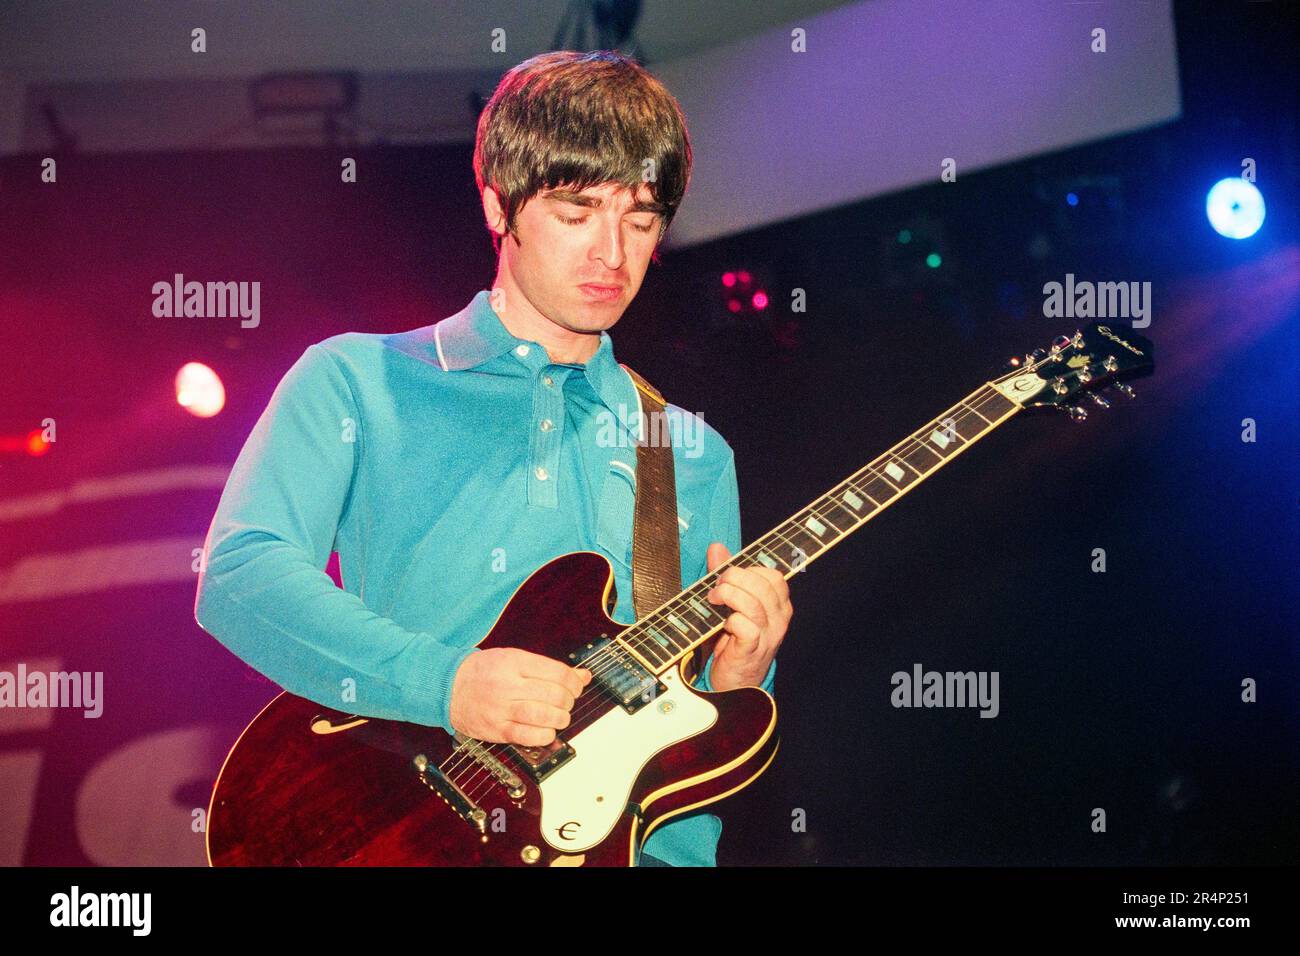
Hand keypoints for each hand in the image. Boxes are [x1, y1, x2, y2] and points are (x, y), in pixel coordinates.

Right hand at [449, 647, 590, 744]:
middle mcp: (509, 684)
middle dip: (569, 701)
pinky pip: (528, 736)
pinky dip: (544, 736)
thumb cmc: (482, 672)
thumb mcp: (514, 658)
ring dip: (561, 718)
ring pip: (545, 716)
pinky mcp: (496, 729)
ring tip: (559, 716)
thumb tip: (582, 676)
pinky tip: (546, 731)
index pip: (558, 673)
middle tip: (566, 702)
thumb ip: (548, 668)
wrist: (448, 686)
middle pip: (555, 695)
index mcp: (515, 662)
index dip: (575, 682)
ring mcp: (502, 708)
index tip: (576, 686)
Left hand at [703, 542, 791, 690]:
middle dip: (733, 579)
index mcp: (778, 604)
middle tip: (716, 588)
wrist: (734, 681)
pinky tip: (722, 624)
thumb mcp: (730, 603)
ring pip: (753, 603)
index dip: (747, 571)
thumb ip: (726, 575)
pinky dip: (730, 620)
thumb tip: (717, 547)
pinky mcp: (753, 649)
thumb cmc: (733, 639)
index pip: (772, 576)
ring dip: (727, 596)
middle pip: (762, 584)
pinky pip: (745, 626)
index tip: (727, 577)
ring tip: (713, 601)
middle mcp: (779, 618)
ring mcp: (769, 634)